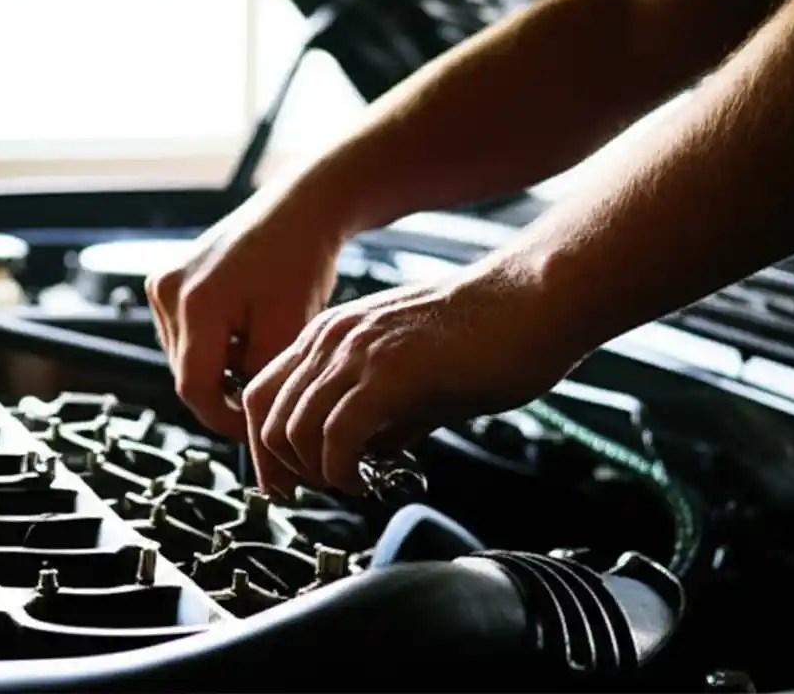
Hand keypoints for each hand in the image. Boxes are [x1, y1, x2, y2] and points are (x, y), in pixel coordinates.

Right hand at [145, 184, 348, 446]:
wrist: (299, 209)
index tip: (253, 429)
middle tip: (266, 390)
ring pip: (185, 357)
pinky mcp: (167, 280)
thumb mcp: (289, 329)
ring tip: (261, 349)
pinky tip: (245, 329)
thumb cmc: (300, 258)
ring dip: (219, 367)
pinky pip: (184, 334)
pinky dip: (214, 344)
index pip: (195, 390)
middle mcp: (168, 292)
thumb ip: (261, 380)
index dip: (225, 419)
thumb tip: (249, 420)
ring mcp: (163, 283)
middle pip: (187, 374)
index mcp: (195, 303)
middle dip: (226, 390)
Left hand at [240, 261, 584, 496]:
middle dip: (284, 468)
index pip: (263, 393)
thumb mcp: (411, 372)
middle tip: (316, 492)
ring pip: (292, 431)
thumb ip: (382, 411)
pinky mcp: (386, 378)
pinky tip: (364, 483)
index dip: (265, 447)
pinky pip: (334, 440)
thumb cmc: (486, 334)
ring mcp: (355, 355)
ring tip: (349, 485)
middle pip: (266, 418)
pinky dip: (340, 473)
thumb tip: (369, 455)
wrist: (530, 302)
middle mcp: (331, 339)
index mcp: (332, 333)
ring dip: (314, 473)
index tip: (285, 480)